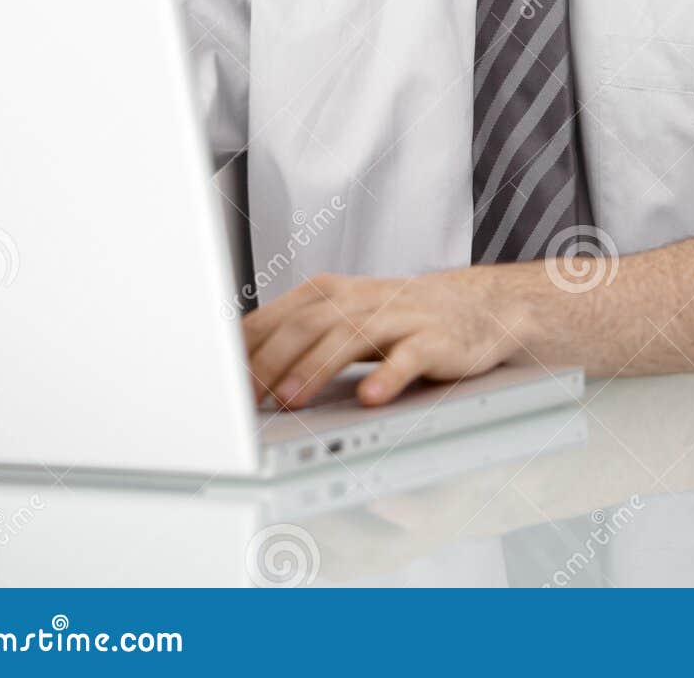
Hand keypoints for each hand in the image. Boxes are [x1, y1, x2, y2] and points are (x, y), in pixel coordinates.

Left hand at [241, 265, 541, 408]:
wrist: (474, 307)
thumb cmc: (396, 318)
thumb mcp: (341, 319)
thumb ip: (295, 337)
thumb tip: (236, 369)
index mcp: (329, 294)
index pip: (275, 318)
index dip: (245, 351)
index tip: (218, 383)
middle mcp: (359, 300)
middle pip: (305, 326)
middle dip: (271, 362)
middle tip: (246, 399)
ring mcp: (397, 317)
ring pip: (349, 338)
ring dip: (315, 368)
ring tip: (292, 399)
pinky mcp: (432, 340)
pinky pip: (407, 358)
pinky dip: (387, 376)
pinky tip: (369, 397)